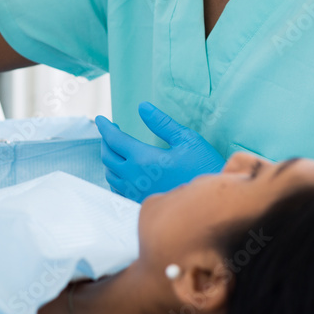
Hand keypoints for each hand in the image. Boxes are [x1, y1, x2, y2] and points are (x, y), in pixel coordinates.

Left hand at [94, 102, 225, 201]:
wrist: (213, 205)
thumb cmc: (204, 169)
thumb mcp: (187, 140)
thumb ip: (162, 123)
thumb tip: (143, 107)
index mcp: (143, 158)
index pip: (115, 139)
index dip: (105, 127)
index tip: (100, 119)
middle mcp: (134, 177)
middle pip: (108, 156)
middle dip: (106, 141)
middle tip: (110, 131)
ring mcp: (136, 193)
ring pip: (110, 174)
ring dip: (109, 158)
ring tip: (115, 149)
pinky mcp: (140, 204)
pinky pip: (118, 189)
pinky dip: (114, 176)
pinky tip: (122, 172)